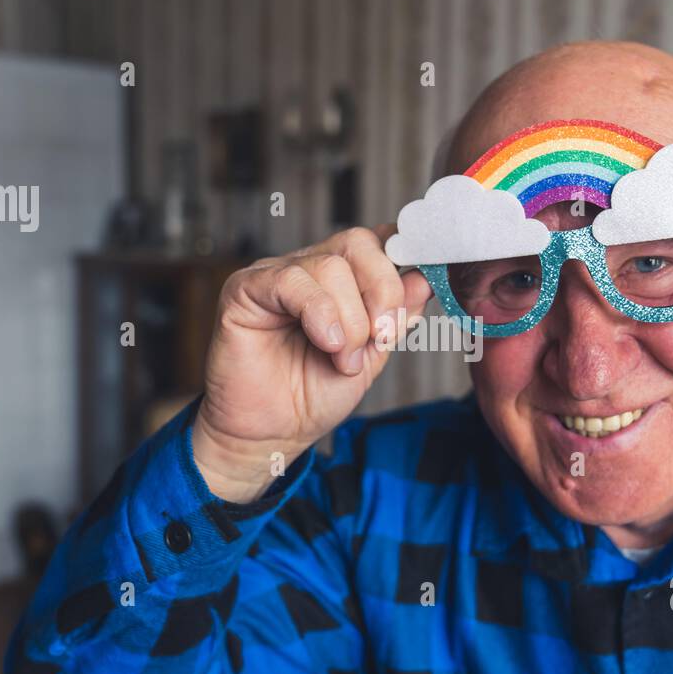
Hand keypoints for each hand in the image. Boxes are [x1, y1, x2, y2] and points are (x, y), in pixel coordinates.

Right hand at [191, 225, 431, 501]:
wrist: (272, 433)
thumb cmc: (314, 394)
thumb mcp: (373, 355)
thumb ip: (397, 316)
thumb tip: (426, 278)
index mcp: (344, 278)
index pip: (381, 241)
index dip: (405, 265)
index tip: (415, 300)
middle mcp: (311, 267)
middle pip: (360, 243)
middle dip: (383, 292)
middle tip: (381, 338)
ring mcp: (278, 274)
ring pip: (330, 266)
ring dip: (350, 320)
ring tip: (343, 359)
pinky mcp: (246, 289)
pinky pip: (290, 280)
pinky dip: (319, 313)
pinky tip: (326, 343)